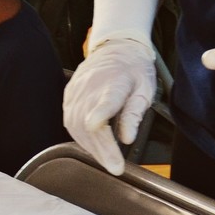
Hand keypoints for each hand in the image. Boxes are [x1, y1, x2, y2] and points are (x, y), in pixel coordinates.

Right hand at [62, 37, 156, 174]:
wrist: (115, 48)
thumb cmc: (134, 70)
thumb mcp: (145, 88)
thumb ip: (135, 113)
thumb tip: (127, 138)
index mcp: (114, 83)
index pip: (105, 103)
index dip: (102, 121)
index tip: (102, 138)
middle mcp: (90, 87)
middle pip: (89, 123)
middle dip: (102, 149)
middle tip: (115, 167)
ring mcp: (76, 91)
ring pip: (76, 126)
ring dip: (91, 147)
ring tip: (107, 160)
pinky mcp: (68, 96)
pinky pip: (70, 122)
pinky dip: (82, 138)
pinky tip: (94, 146)